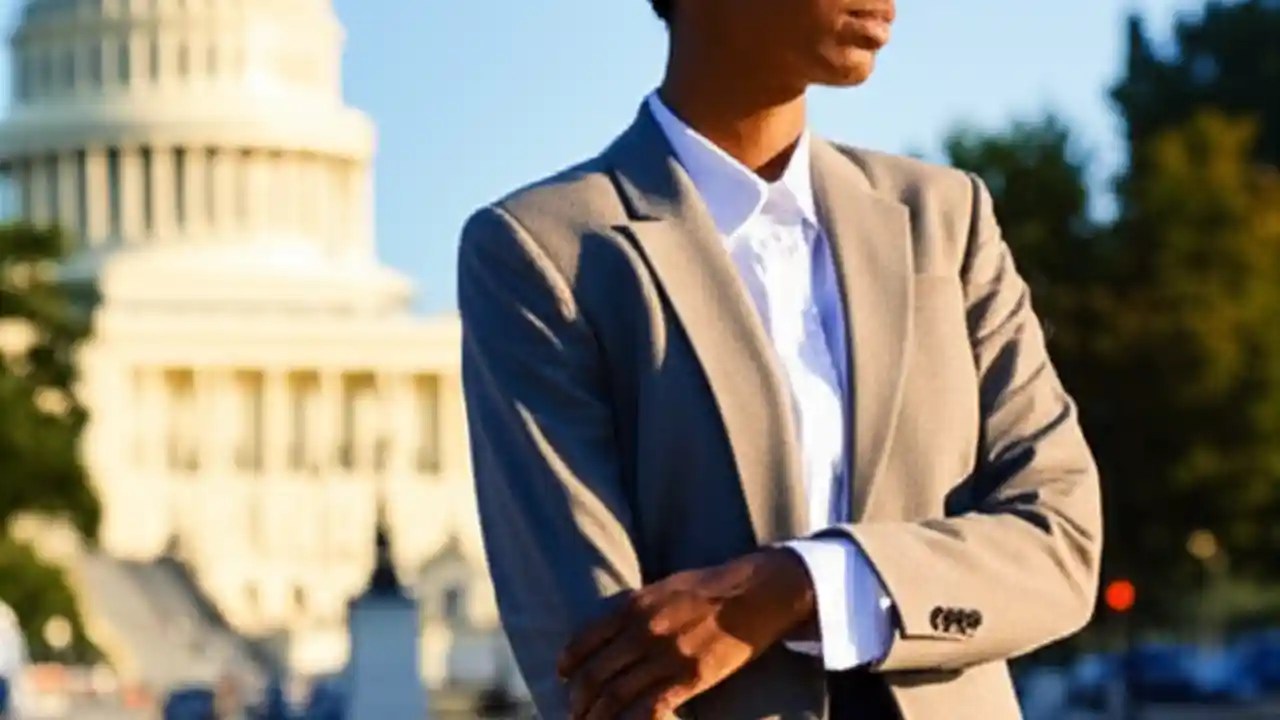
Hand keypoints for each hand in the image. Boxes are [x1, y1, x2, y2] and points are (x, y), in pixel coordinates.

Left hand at [557, 548, 815, 719]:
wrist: (755, 592)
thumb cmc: (710, 587)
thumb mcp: (663, 587)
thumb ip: (635, 608)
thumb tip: (611, 628)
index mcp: (634, 607)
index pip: (586, 640)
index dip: (569, 663)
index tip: (562, 676)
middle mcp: (643, 632)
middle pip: (596, 674)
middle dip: (579, 698)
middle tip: (574, 711)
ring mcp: (666, 657)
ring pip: (617, 696)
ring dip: (598, 716)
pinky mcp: (690, 678)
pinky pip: (650, 708)